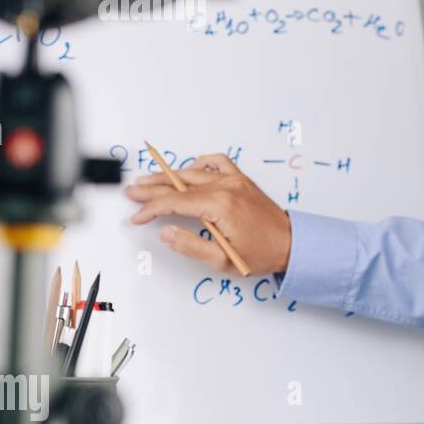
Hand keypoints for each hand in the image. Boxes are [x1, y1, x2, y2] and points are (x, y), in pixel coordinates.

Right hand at [125, 154, 291, 276]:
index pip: (174, 203)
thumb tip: (166, 232)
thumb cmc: (262, 253)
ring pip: (193, 172)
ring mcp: (235, 180)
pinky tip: (188, 170)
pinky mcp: (242, 180)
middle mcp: (227, 187)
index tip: (138, 217)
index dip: (151, 210)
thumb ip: (190, 246)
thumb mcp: (222, 260)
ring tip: (149, 180)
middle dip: (152, 189)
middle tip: (132, 192)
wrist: (291, 243)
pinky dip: (200, 164)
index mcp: (220, 205)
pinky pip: (217, 163)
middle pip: (179, 184)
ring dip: (169, 176)